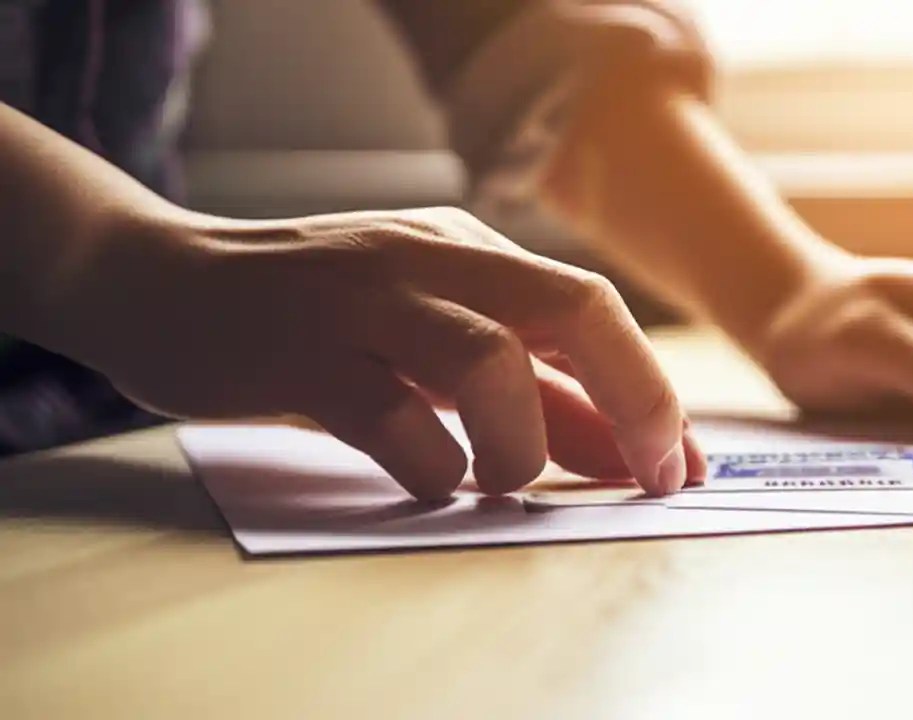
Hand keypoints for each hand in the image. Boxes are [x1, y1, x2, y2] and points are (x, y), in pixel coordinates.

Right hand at [54, 206, 703, 497]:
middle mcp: (427, 260)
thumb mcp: (432, 343)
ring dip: (521, 439)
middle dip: (633, 398)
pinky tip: (429, 480)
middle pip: (568, 308)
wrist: (159, 281)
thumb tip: (625, 450)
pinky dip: (427, 462)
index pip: (593, 309)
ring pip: (485, 355)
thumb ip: (528, 393)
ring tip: (506, 481)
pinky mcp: (294, 349)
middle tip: (650, 476)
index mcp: (470, 254)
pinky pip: (385, 410)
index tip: (679, 465)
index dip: (651, 390)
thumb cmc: (315, 322)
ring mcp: (361, 299)